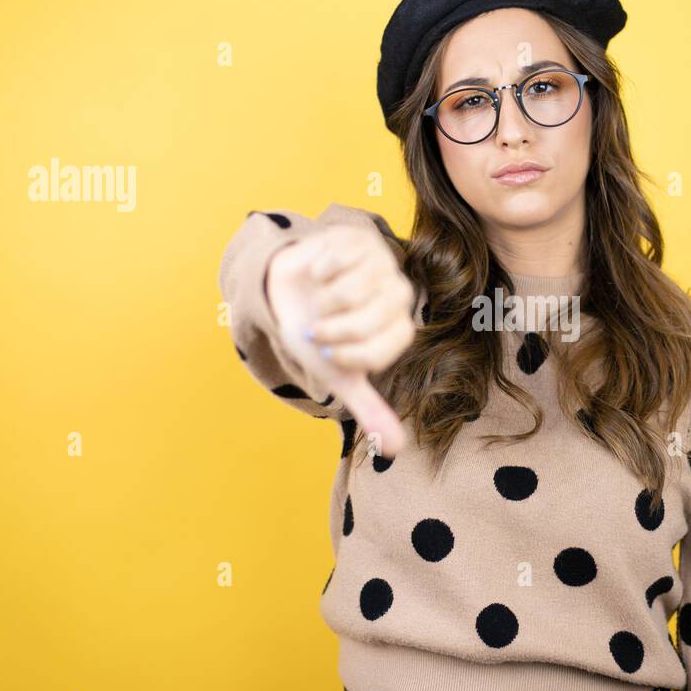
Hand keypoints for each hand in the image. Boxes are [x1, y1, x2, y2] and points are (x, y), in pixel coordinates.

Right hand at [266, 224, 415, 456]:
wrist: (291, 289)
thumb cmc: (318, 332)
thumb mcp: (340, 376)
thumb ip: (370, 411)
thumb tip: (396, 451)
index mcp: (400, 329)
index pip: (375, 352)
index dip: (344, 355)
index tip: (329, 352)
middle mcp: (400, 295)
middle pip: (363, 322)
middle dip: (329, 330)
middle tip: (319, 327)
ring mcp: (383, 263)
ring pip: (348, 293)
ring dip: (321, 302)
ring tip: (319, 300)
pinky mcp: (360, 239)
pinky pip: (334, 263)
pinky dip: (316, 273)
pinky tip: (319, 273)